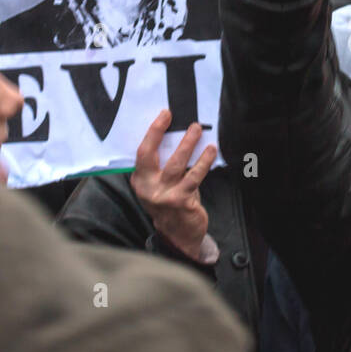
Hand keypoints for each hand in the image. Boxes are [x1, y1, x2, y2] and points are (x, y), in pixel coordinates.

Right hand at [130, 110, 217, 263]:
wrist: (178, 235)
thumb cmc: (170, 204)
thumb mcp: (158, 186)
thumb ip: (163, 167)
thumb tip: (179, 137)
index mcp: (140, 181)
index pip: (142, 152)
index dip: (153, 132)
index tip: (164, 115)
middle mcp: (147, 188)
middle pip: (151, 155)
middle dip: (161, 132)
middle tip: (177, 118)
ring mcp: (163, 195)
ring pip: (176, 164)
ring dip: (188, 144)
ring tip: (197, 129)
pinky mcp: (181, 200)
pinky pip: (194, 176)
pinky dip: (204, 161)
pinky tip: (210, 151)